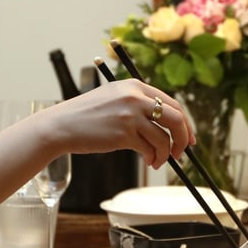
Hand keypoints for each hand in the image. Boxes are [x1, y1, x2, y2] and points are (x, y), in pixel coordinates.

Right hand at [40, 80, 194, 168]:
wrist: (59, 126)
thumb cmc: (87, 117)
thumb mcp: (115, 100)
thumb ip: (139, 106)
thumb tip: (169, 128)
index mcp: (135, 85)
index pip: (172, 103)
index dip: (185, 122)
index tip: (188, 137)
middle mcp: (135, 97)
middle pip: (176, 117)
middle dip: (183, 138)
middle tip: (181, 153)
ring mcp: (130, 114)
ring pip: (164, 137)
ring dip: (165, 154)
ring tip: (157, 161)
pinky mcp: (124, 133)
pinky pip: (150, 148)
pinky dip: (153, 157)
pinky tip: (148, 161)